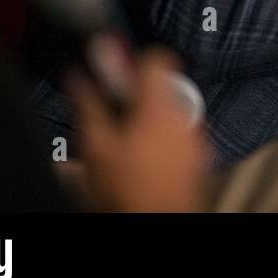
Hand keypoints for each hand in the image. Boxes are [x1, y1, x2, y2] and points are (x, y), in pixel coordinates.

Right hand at [67, 48, 209, 212]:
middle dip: (138, 96)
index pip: (158, 57)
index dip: (134, 59)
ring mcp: (196, 138)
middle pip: (164, 87)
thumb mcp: (95, 145)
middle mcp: (185, 117)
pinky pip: (181, 136)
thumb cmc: (126, 190)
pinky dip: (163, 140)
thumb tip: (77, 77)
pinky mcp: (200, 158)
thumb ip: (87, 103)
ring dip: (150, 118)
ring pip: (172, 113)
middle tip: (115, 112)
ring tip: (126, 140)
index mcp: (160, 105)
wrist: (154, 220)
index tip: (118, 70)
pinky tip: (143, 158)